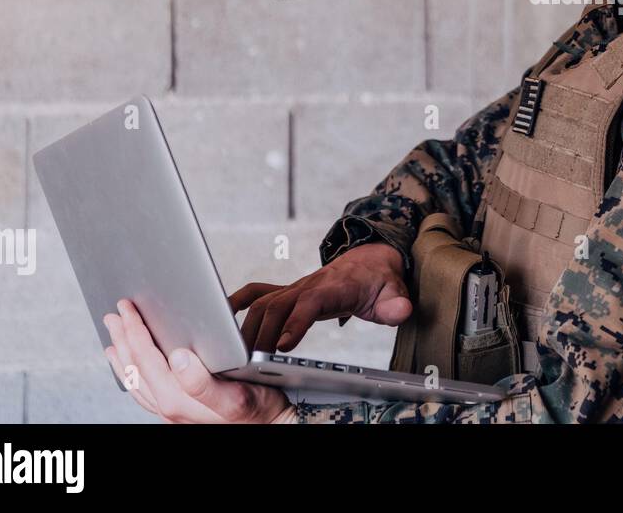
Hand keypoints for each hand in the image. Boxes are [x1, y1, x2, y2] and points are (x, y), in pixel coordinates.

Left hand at [103, 298, 292, 423]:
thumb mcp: (236, 396)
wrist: (272, 426)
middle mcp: (169, 408)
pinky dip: (132, 374)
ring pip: (135, 380)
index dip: (134, 330)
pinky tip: (133, 367)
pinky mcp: (178, 411)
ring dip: (123, 355)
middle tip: (114, 314)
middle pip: (135, 368)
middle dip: (123, 338)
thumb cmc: (258, 411)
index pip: (146, 358)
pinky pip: (144, 392)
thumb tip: (177, 357)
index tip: (128, 308)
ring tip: (115, 337)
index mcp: (177, 400)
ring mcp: (171, 411)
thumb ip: (202, 382)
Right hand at [228, 241, 411, 353]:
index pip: (311, 302)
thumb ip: (397, 302)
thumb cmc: (380, 278)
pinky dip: (238, 302)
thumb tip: (401, 310)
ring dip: (247, 327)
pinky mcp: (289, 292)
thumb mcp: (395, 290)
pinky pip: (258, 292)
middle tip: (250, 363)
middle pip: (277, 305)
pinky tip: (221, 315)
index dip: (296, 322)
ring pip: (263, 303)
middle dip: (262, 333)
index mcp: (335, 286)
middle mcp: (309, 285)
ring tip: (236, 355)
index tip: (283, 347)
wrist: (372, 259)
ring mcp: (296, 288)